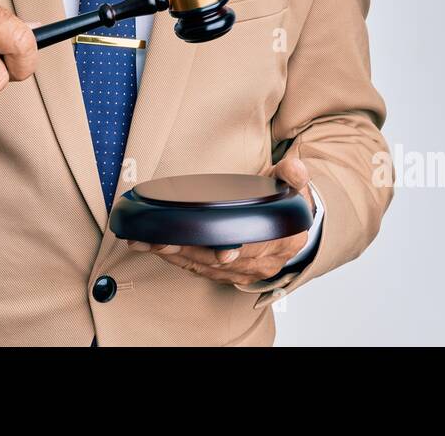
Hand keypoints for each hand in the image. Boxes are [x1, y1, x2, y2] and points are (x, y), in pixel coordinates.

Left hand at [125, 156, 315, 286]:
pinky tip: (156, 249)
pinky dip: (177, 260)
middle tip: (161, 242)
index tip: (221, 250)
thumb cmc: (281, 202)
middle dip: (190, 251)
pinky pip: (199, 270)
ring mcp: (243, 272)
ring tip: (149, 243)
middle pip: (222, 260)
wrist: (285, 226)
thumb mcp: (291, 183)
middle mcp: (263, 263)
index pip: (258, 248)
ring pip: (206, 267)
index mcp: (283, 241)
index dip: (238, 248)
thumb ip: (292, 175)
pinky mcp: (226, 275)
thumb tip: (295, 169)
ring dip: (176, 256)